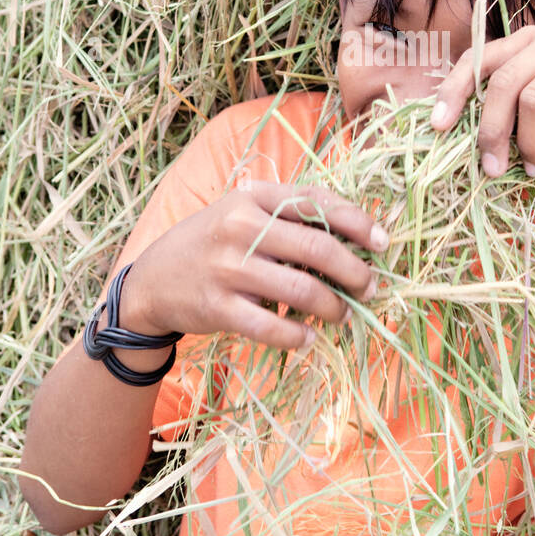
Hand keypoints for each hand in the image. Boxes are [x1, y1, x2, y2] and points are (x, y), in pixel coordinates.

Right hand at [118, 182, 388, 351]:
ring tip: (341, 316)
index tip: (383, 243)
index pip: (317, 202)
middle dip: (355, 272)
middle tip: (370, 289)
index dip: (358, 223)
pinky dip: (297, 336)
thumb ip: (290, 216)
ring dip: (332, 308)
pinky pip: (271, 326)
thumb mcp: (244, 213)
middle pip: (318, 249)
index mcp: (253, 196)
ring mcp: (227, 268)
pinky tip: (308, 338)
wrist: (151, 281)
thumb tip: (356, 235)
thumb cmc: (214, 242)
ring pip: (301, 290)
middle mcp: (240, 226)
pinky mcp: (217, 307)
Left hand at [429, 22, 534, 175]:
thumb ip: (511, 100)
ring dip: (529, 143)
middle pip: (504, 83)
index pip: (480, 58)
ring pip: (534, 99)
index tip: (438, 126)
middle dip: (491, 131)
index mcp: (532, 39)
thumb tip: (458, 130)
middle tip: (490, 168)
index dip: (454, 91)